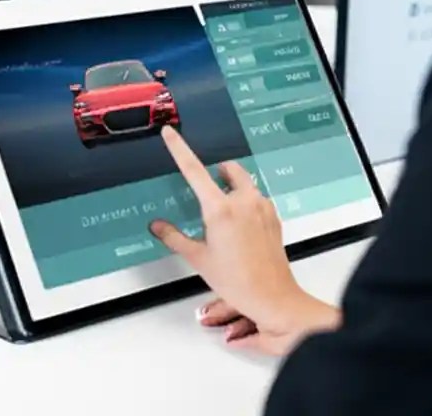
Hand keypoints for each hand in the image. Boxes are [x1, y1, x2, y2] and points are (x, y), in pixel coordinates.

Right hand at [149, 127, 340, 355]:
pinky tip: (239, 229)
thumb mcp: (198, 258)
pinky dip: (246, 204)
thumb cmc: (237, 281)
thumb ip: (174, 237)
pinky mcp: (273, 217)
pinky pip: (256, 199)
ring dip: (232, 189)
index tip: (171, 134)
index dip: (179, 149)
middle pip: (228, 170)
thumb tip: (158, 226)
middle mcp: (244, 202)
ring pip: (244, 184)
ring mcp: (262, 208)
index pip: (194, 170)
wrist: (273, 298)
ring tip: (223, 219)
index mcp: (220, 209)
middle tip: (206, 193)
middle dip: (217, 173)